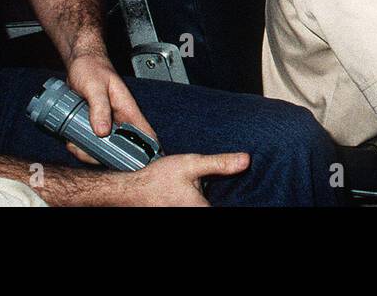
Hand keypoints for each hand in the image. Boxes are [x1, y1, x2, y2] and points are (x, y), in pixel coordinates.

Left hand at [64, 52, 157, 164]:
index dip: (147, 152)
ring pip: (103, 148)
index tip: (140, 167)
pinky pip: (91, 142)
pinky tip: (70, 141)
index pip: (145, 134)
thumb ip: (99, 108)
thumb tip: (103, 132)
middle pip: (121, 148)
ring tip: (73, 144)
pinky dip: (80, 145)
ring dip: (88, 151)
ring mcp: (107, 124)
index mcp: (128, 110)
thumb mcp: (95, 87)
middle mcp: (120, 120)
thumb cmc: (92, 69)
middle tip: (85, 152)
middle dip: (103, 156)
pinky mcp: (94, 125)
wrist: (79, 63)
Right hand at [115, 152, 249, 205]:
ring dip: (209, 198)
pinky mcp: (179, 213)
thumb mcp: (191, 164)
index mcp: (201, 209)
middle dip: (223, 197)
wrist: (129, 191)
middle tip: (220, 185)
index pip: (228, 207)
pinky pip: (197, 207)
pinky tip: (195, 192)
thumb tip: (246, 160)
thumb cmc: (157, 179)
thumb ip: (219, 164)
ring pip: (206, 207)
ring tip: (203, 188)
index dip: (238, 201)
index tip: (247, 194)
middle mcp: (194, 214)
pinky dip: (200, 200)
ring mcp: (184, 215)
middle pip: (217, 206)